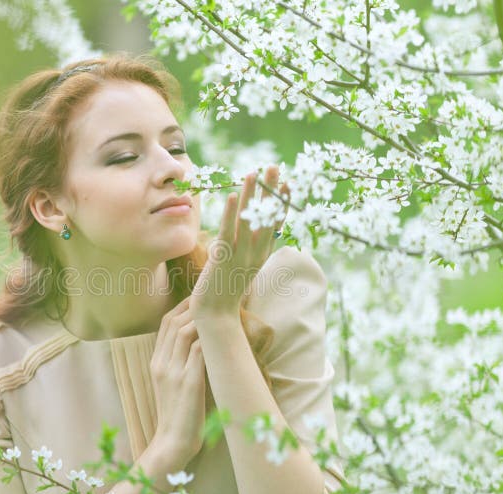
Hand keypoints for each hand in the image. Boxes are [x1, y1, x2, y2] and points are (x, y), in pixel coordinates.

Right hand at [150, 296, 206, 464]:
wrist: (173, 444)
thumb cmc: (179, 414)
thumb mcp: (172, 384)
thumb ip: (180, 362)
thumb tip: (201, 342)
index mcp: (156, 362)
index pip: (166, 323)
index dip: (183, 306)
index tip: (201, 298)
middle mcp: (161, 364)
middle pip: (174, 322)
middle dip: (195, 306)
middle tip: (216, 297)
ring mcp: (173, 373)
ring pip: (185, 332)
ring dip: (204, 319)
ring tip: (222, 312)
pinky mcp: (189, 383)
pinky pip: (199, 352)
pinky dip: (211, 339)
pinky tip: (225, 334)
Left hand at [190, 165, 289, 317]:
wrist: (216, 317)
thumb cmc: (226, 293)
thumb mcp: (242, 269)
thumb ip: (247, 251)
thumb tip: (248, 234)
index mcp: (262, 256)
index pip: (275, 224)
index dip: (281, 202)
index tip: (286, 183)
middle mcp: (255, 254)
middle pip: (266, 217)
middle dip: (270, 190)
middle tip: (273, 166)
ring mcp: (240, 256)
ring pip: (248, 220)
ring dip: (250, 195)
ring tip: (252, 173)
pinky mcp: (223, 258)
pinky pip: (228, 231)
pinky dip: (231, 213)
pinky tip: (231, 196)